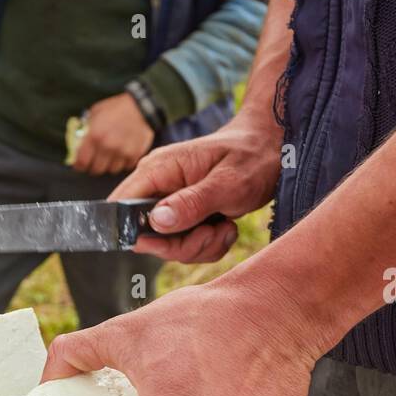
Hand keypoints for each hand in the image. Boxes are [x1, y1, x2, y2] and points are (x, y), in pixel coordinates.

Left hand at [72, 93, 155, 176]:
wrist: (141, 106)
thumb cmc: (117, 108)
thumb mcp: (96, 113)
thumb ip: (87, 129)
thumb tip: (79, 143)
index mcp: (95, 135)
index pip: (81, 162)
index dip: (79, 165)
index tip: (80, 164)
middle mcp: (107, 146)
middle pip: (96, 170)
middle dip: (94, 165)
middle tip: (96, 160)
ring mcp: (122, 152)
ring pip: (111, 170)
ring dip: (110, 164)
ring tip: (112, 154)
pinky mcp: (134, 155)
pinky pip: (125, 166)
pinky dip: (123, 162)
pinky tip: (123, 152)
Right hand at [109, 116, 283, 261]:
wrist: (273, 148)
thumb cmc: (252, 157)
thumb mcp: (227, 183)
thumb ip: (191, 203)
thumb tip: (155, 222)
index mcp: (158, 170)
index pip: (121, 208)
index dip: (138, 233)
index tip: (173, 239)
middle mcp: (158, 187)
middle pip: (146, 237)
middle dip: (182, 245)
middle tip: (212, 231)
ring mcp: (170, 203)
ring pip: (169, 247)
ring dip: (201, 246)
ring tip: (225, 226)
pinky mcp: (184, 216)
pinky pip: (186, 247)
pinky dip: (209, 245)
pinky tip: (226, 227)